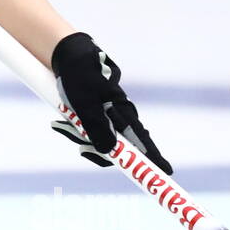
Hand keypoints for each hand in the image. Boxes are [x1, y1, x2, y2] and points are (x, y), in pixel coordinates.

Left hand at [49, 32, 171, 174]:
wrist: (69, 56)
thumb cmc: (81, 77)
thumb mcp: (85, 103)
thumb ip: (97, 127)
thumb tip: (110, 151)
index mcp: (124, 113)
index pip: (143, 141)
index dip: (155, 158)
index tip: (167, 172)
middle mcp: (120, 116)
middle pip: (117, 147)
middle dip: (97, 150)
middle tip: (81, 148)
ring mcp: (108, 115)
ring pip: (98, 139)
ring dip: (80, 136)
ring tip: (63, 123)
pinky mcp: (95, 113)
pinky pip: (87, 130)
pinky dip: (75, 129)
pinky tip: (62, 122)